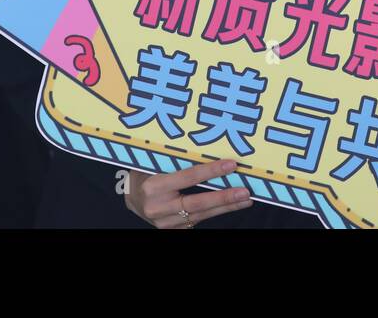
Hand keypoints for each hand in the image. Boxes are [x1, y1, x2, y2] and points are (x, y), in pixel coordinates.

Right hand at [124, 159, 252, 228]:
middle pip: (197, 203)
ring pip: (200, 215)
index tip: (231, 165)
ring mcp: (165, 223)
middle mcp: (158, 207)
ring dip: (225, 207)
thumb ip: (176, 160)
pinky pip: (197, 221)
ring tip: (245, 199)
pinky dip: (215, 212)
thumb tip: (209, 148)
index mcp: (153, 186)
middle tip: (245, 191)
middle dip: (224, 198)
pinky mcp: (172, 230)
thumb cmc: (145, 173)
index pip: (187, 178)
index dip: (210, 171)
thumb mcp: (155, 162)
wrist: (131, 199)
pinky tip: (231, 205)